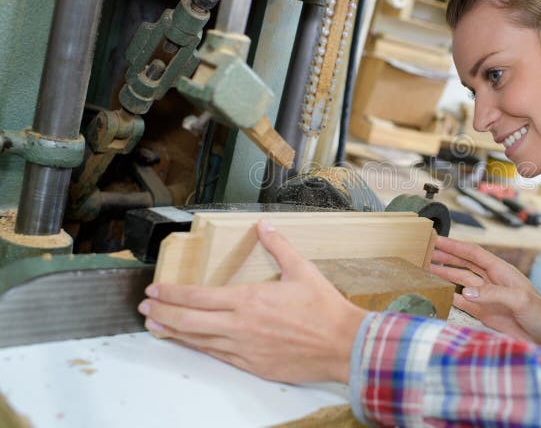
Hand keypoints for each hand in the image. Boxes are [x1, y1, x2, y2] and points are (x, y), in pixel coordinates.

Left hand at [137, 220, 367, 383]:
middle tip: (144, 308)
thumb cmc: (324, 309)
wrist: (342, 344)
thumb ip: (279, 247)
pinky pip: (218, 356)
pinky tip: (192, 344)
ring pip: (199, 341)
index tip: (155, 289)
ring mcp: (244, 349)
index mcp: (249, 300)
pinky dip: (200, 348)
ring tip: (155, 327)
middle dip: (163, 313)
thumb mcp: (302, 270)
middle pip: (189, 321)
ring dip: (174, 333)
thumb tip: (264, 227)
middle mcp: (240, 326)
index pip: (199, 296)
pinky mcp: (253, 365)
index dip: (173, 293)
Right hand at [429, 236, 540, 346]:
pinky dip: (450, 296)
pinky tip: (440, 292)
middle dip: (446, 257)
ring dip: (445, 274)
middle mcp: (493, 281)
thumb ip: (493, 294)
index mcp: (502, 272)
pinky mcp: (485, 313)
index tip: (438, 240)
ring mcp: (487, 297)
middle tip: (426, 251)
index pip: (474, 254)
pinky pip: (463, 301)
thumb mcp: (521, 300)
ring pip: (461, 281)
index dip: (455, 246)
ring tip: (427, 268)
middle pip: (464, 264)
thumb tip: (465, 292)